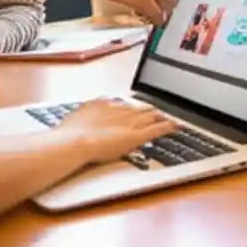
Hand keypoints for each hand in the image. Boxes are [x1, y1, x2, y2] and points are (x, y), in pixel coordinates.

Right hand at [55, 98, 177, 162]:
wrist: (74, 141)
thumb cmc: (70, 133)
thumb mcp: (77, 117)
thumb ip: (85, 114)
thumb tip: (84, 114)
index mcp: (106, 104)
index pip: (124, 105)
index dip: (131, 108)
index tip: (134, 110)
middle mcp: (121, 110)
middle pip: (140, 107)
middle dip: (149, 110)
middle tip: (156, 112)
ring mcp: (131, 122)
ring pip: (151, 115)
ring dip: (160, 116)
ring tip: (169, 118)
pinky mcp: (138, 135)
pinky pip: (158, 128)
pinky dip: (169, 126)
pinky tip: (176, 126)